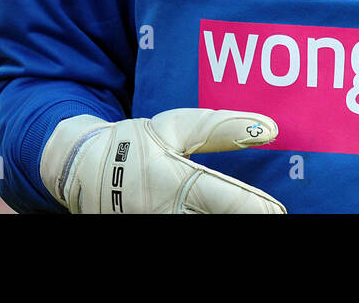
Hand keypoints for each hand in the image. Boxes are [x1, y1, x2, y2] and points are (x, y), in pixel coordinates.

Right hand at [40, 107, 285, 213]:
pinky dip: (204, 221)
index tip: (278, 210)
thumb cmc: (134, 142)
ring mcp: (154, 226)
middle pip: (218, 222)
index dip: (258, 207)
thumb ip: (223, 128)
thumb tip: (271, 130)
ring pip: (203, 229)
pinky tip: (219, 216)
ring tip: (249, 216)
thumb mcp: (175, 127)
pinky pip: (180, 230)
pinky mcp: (147, 232)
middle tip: (271, 215)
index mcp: (175, 180)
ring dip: (227, 222)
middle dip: (245, 218)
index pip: (227, 199)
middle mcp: (166, 211)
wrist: (81, 169)